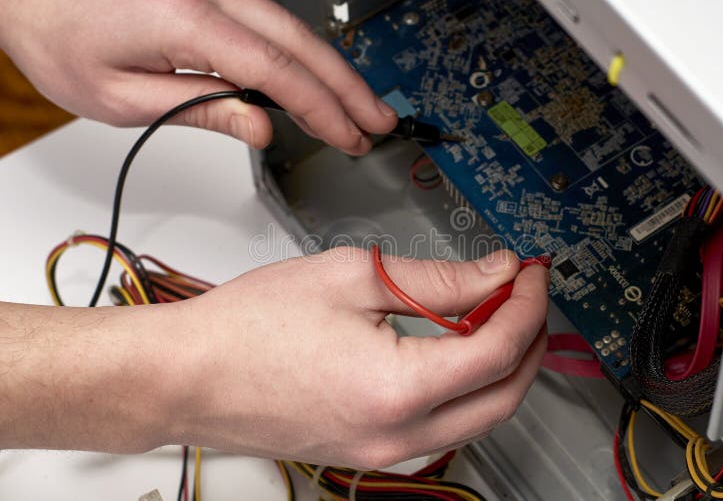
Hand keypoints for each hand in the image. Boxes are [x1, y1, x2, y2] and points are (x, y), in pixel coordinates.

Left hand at [0, 0, 396, 150]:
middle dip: (346, 86)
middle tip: (377, 121)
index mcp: (181, 18)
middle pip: (299, 39)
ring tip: (357, 108)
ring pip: (289, 25)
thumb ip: (200, 109)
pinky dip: (299, 51)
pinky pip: (267, 16)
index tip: (348, 135)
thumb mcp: (120, 96)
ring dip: (329, 69)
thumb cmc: (57, 33)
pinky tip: (315, 79)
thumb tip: (260, 128)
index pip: (276, 69)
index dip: (321, 108)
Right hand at [169, 248, 548, 467]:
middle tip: (526, 295)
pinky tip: (452, 348)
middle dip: (529, 339)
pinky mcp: (369, 451)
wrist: (190, 374)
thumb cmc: (251, 328)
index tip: (530, 273)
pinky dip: (462, 386)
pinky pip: (440, 424)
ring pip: (477, 415)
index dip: (527, 303)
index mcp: (398, 390)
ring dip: (499, 365)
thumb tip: (494, 275)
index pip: (499, 348)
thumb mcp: (354, 277)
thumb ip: (439, 279)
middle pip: (503, 394)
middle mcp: (398, 435)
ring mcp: (384, 452)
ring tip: (494, 314)